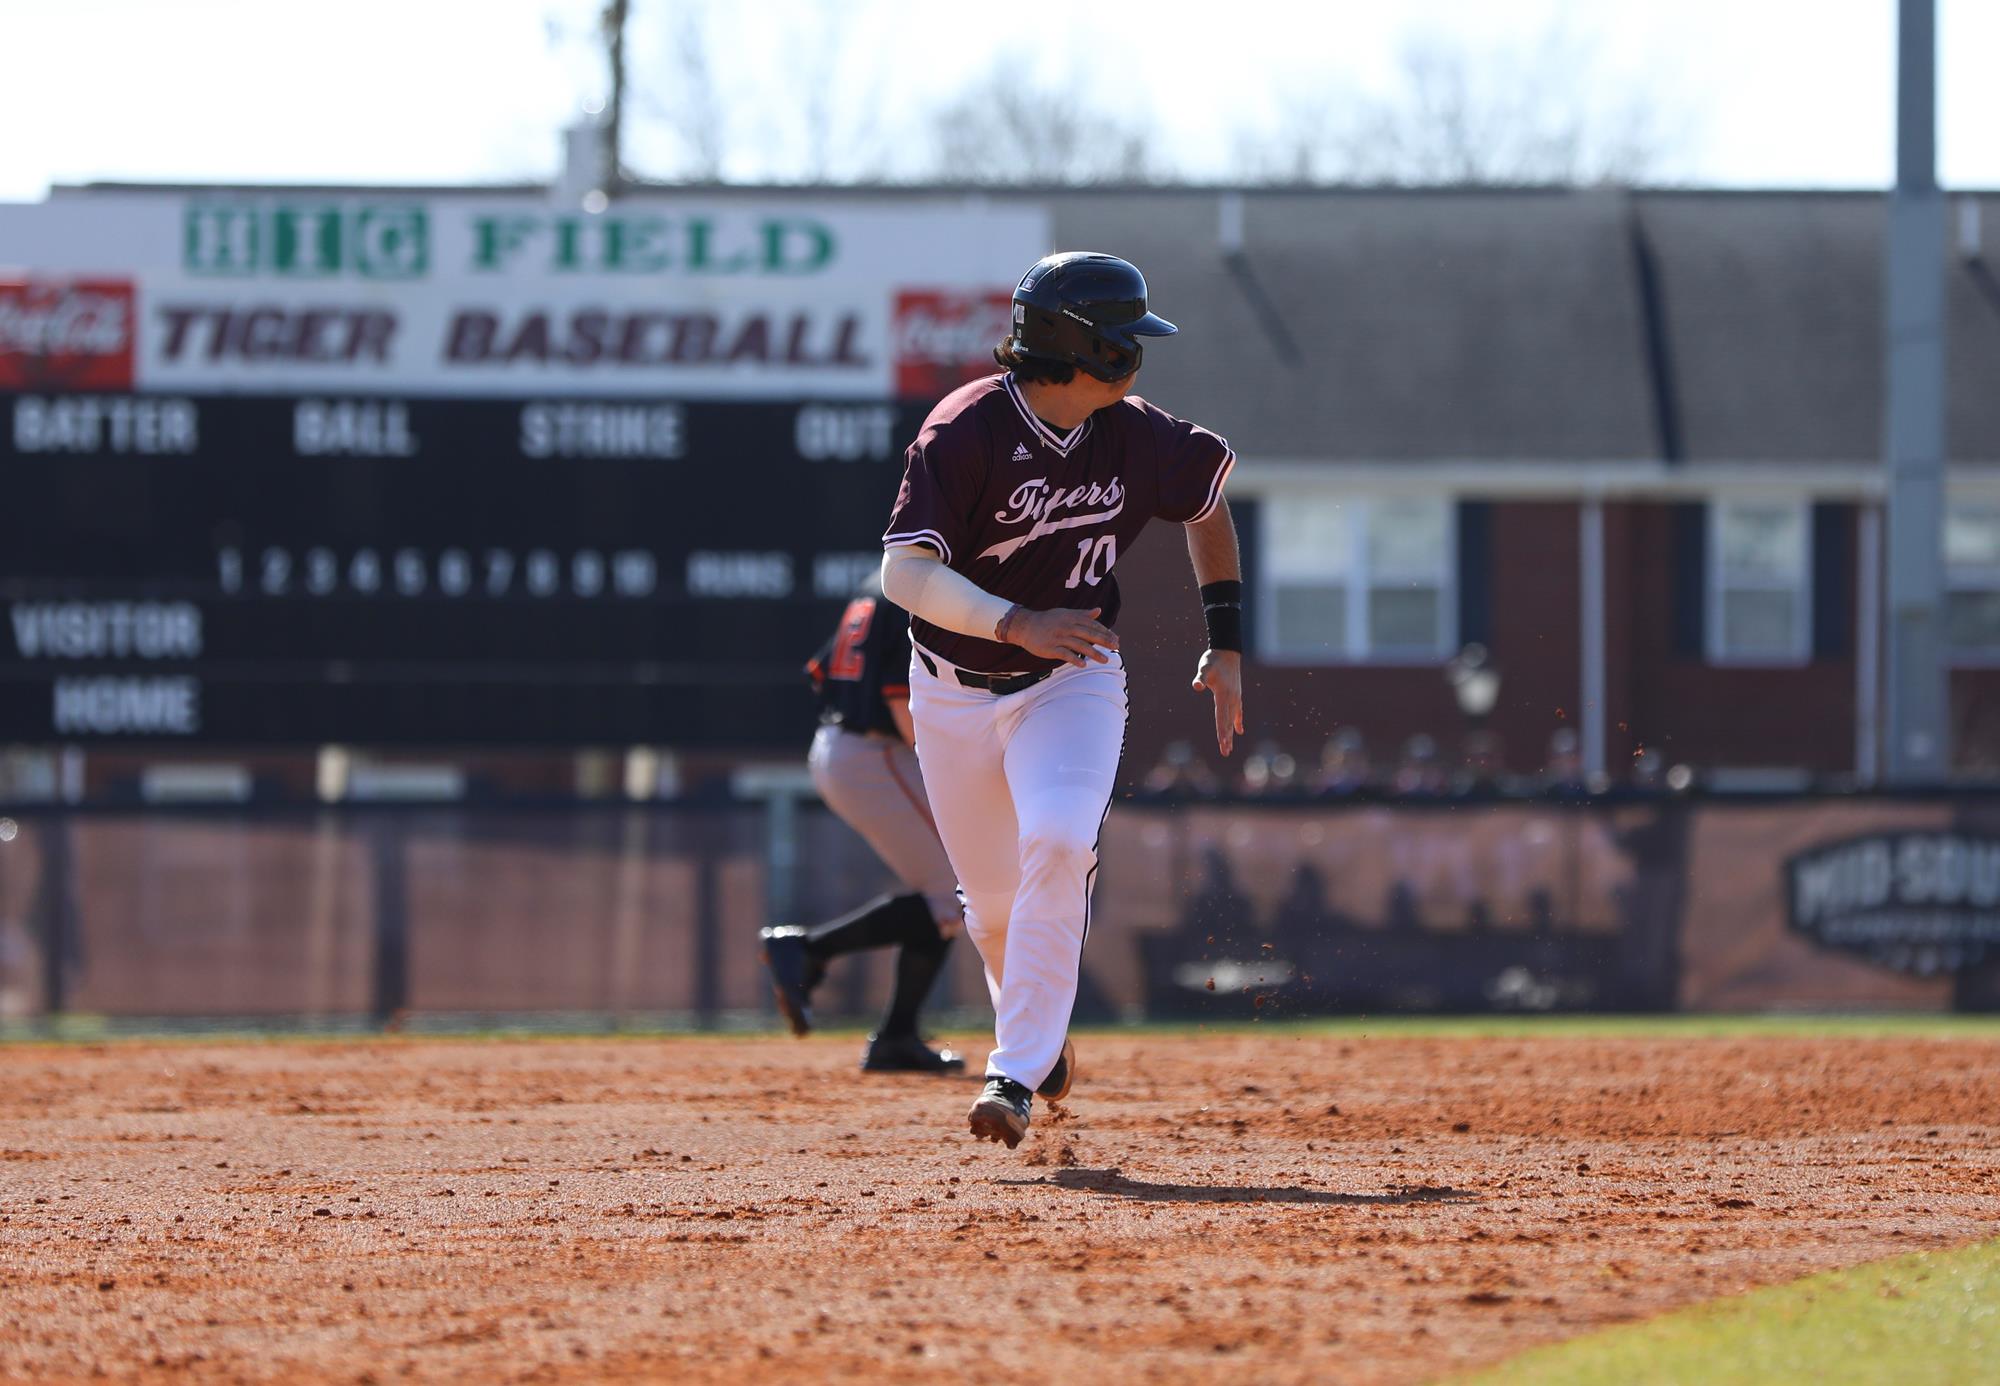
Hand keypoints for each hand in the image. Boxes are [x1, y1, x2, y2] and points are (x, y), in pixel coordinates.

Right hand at [1002, 606, 1119, 666]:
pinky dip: (1075, 659)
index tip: (1116, 639)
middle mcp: (1067, 626)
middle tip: (1116, 647)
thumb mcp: (1066, 614)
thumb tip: (1099, 610)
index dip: (1105, 632)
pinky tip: (1084, 665)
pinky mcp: (1051, 648)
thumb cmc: (1048, 620)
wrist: (1025, 626)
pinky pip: (1065, 654)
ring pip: (1079, 645)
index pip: (1092, 624)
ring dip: (1093, 653)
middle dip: (1104, 641)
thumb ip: (1083, 614)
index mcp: (1071, 617)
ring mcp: (1058, 637)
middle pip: (1089, 634)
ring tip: (1105, 660)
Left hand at [1191, 649, 1244, 755]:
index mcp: (1223, 694)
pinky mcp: (1236, 694)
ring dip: (1231, 733)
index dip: (1222, 731)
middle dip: (1226, 738)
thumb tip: (1197, 686)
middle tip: (1225, 753)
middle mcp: (1231, 698)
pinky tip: (1239, 731)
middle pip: (1228, 722)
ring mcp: (1235, 696)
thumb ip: (1200, 678)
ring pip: (1233, 719)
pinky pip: (1238, 711)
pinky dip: (1238, 721)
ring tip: (1229, 748)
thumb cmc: (1213, 660)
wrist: (1228, 650)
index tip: (1223, 743)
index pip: (1221, 716)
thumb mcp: (1204, 668)